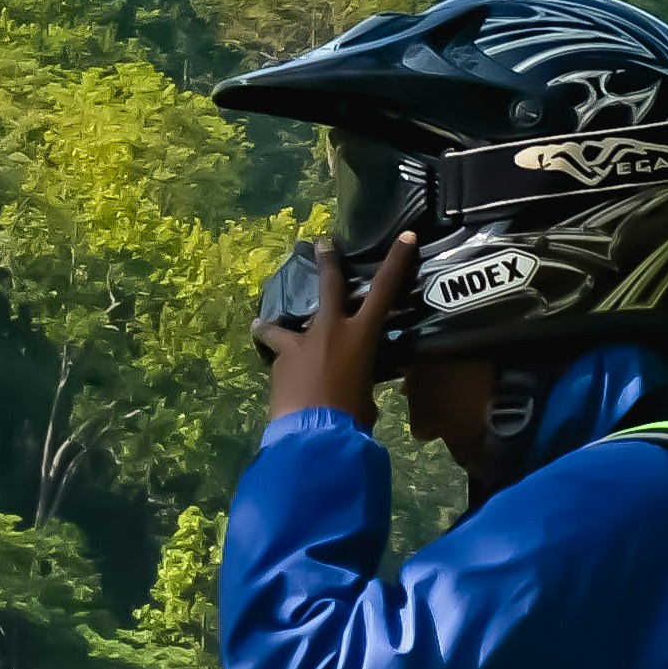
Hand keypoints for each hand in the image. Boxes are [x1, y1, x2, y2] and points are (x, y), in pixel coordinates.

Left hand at [261, 232, 413, 425]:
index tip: (406, 235)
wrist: (312, 433)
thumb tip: (358, 390)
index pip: (385, 290)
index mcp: (360, 335)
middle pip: (329, 284)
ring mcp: (299, 342)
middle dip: (327, 260)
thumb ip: (362, 384)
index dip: (397, 260)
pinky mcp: (278, 360)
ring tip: (261, 324)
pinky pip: (276, 357)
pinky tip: (272, 378)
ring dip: (274, 325)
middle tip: (321, 242)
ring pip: (282, 325)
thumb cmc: (351, 417)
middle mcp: (330, 330)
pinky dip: (276, 364)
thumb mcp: (366, 397)